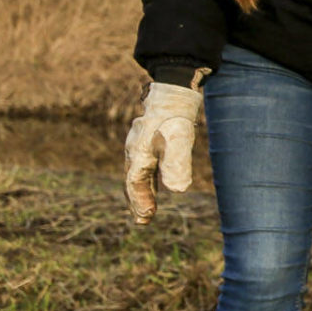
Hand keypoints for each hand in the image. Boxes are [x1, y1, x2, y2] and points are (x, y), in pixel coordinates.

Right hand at [124, 82, 202, 222]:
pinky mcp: (148, 142)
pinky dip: (147, 180)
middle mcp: (134, 150)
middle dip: (137, 201)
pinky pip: (143, 166)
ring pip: (137, 174)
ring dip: (141, 192)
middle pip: (132, 181)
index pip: (135, 183)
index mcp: (138, 153)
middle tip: (143, 221)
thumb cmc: (176, 115)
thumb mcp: (179, 139)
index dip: (140, 200)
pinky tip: (154, 187)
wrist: (173, 90)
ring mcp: (139, 145)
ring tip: (146, 211)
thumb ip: (177, 164)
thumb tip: (178, 191)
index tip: (147, 217)